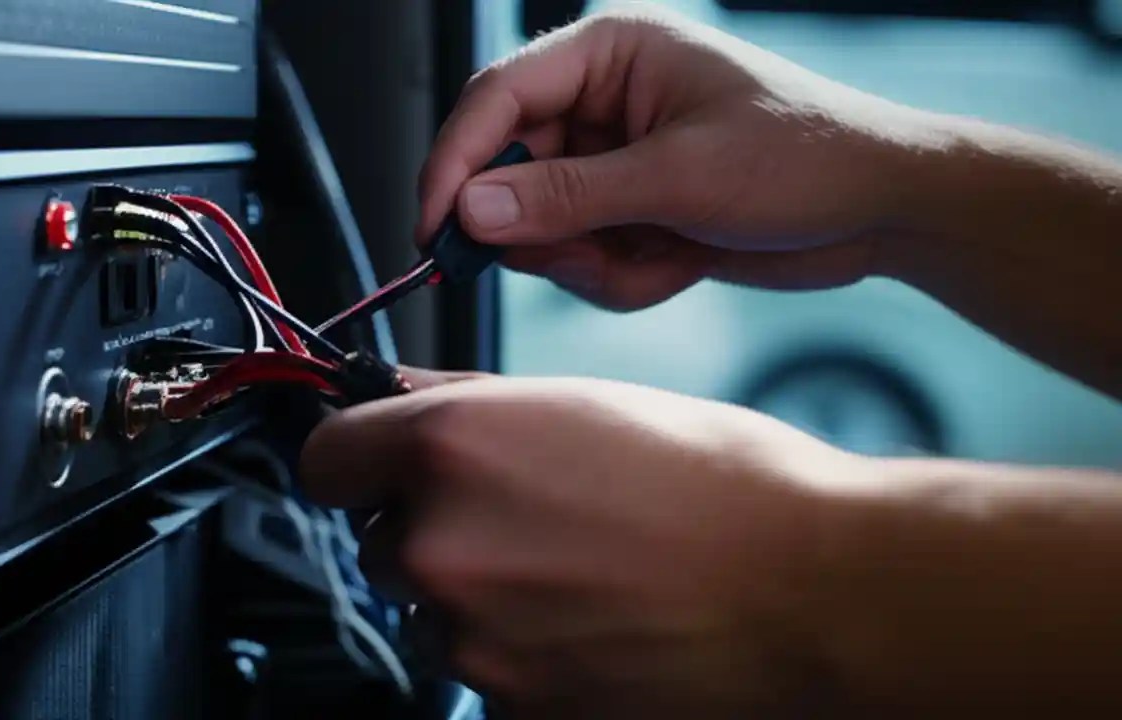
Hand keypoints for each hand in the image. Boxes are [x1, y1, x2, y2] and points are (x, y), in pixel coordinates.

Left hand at [300, 368, 854, 716]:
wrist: (809, 589)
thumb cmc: (719, 483)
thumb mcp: (585, 401)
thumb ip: (467, 400)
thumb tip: (399, 394)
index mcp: (450, 449)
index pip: (326, 458)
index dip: (357, 456)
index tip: (381, 463)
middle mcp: (441, 546)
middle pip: (381, 540)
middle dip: (433, 527)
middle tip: (525, 515)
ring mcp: (473, 639)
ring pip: (434, 609)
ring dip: (479, 592)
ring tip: (577, 569)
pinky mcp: (510, 708)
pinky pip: (484, 668)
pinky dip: (520, 650)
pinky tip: (592, 619)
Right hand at [417, 6, 939, 309]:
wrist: (882, 209)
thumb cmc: (807, 155)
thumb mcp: (682, 176)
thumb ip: (569, 196)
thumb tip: (474, 209)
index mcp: (609, 55)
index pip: (497, 99)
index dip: (456, 163)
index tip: (436, 228)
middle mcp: (601, 104)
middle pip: (510, 174)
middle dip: (544, 233)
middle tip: (584, 259)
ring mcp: (614, 163)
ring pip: (544, 230)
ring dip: (594, 262)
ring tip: (662, 258)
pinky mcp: (630, 211)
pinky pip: (584, 259)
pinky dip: (623, 278)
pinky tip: (678, 264)